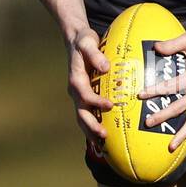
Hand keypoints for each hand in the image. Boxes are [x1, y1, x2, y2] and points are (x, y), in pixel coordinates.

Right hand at [66, 28, 112, 146]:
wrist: (75, 41)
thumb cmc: (84, 40)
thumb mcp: (88, 42)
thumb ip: (95, 54)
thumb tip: (106, 67)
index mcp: (76, 80)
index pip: (85, 95)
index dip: (96, 102)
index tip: (109, 106)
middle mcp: (76, 91)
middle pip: (81, 114)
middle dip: (91, 126)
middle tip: (104, 136)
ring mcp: (79, 96)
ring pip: (83, 119)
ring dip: (92, 132)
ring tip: (103, 145)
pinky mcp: (85, 98)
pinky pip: (88, 115)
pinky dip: (94, 128)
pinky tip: (105, 140)